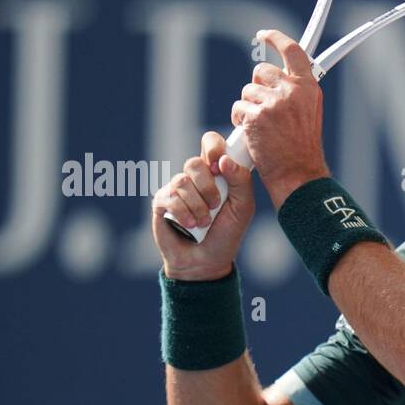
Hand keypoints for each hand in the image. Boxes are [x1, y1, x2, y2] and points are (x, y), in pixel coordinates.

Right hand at [151, 131, 254, 280]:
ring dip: (197, 206)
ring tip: (203, 222)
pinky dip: (184, 214)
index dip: (213, 147)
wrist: (206, 261)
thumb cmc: (227, 233)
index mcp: (215, 173)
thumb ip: (241, 181)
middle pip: (194, 162)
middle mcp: (194, 177)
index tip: (219, 164)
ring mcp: (176, 189)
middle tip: (215, 205)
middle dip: (208, 187)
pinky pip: (170, 198)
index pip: (210, 143)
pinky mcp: (161, 202)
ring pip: (182, 182)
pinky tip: (189, 225)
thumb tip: (224, 160)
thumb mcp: (243, 208)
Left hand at [235, 29, 330, 207]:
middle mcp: (292, 90)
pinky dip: (241, 122)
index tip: (264, 35)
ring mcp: (273, 102)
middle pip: (261, 71)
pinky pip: (238, 109)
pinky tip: (254, 136)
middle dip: (257, 88)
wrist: (298, 174)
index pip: (292, 50)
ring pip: (247, 92)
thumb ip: (295, 92)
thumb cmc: (301, 149)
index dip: (276, 39)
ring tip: (263, 129)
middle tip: (264, 109)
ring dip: (249, 109)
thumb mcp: (308, 113)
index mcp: (308, 87)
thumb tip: (273, 78)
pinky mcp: (256, 116)